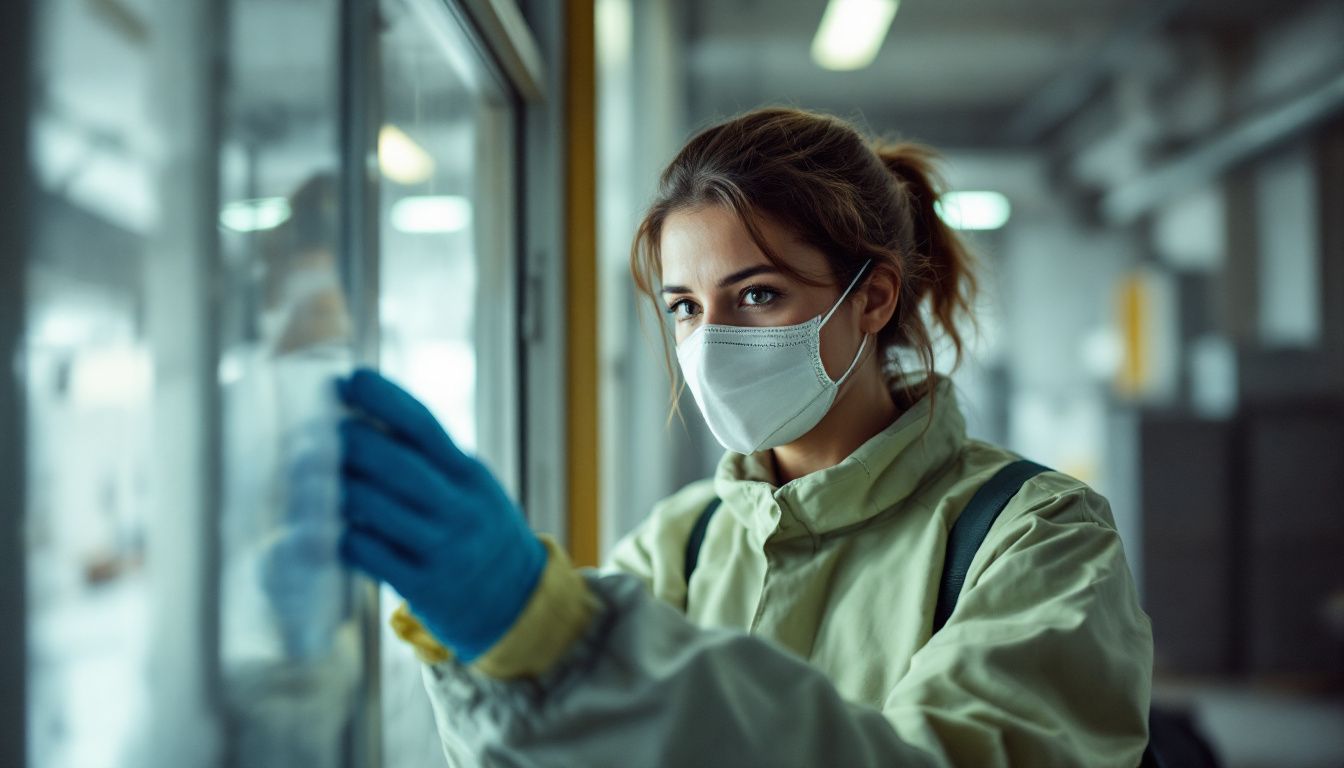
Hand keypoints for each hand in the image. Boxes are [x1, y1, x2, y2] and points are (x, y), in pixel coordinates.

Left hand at [335, 368, 546, 661]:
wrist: (518, 602)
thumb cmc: (478, 532)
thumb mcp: (470, 488)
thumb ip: (429, 461)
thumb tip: (362, 418)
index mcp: (469, 474)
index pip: (424, 426)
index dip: (385, 399)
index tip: (350, 379)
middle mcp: (460, 508)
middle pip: (395, 464)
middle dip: (350, 443)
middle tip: (318, 433)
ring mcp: (443, 549)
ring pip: (374, 508)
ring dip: (336, 488)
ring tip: (310, 478)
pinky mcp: (424, 586)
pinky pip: (369, 555)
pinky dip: (342, 537)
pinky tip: (328, 530)